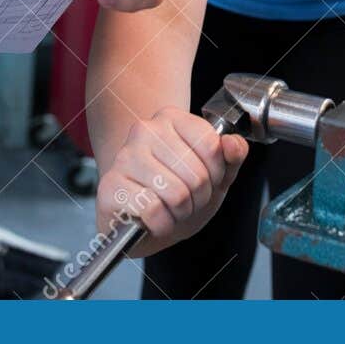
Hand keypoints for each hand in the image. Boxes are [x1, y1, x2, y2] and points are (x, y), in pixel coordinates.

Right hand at [95, 108, 247, 256]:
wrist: (143, 222)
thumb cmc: (179, 193)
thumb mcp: (215, 176)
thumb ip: (231, 157)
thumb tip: (233, 144)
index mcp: (171, 118)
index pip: (212, 145)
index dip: (216, 174)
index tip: (206, 180)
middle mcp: (145, 130)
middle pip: (197, 174)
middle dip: (198, 199)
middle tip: (186, 201)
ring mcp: (125, 157)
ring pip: (176, 194)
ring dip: (180, 214)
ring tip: (170, 209)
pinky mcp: (110, 186)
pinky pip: (153, 211)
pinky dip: (161, 225)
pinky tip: (153, 219)